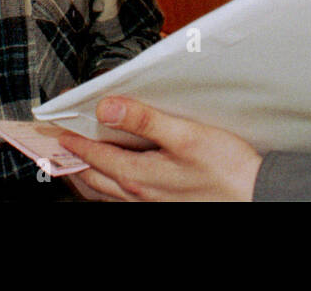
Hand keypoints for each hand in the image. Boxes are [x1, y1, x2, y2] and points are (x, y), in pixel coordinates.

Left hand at [57, 97, 261, 200]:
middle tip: (55, 146)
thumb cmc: (227, 169)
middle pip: (92, 179)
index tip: (55, 129)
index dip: (72, 142)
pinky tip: (116, 177)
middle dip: (71, 162)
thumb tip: (107, 107)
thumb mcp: (185, 135)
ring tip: (75, 161)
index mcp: (139, 176)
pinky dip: (109, 187)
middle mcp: (140, 194)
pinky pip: (124, 198)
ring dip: (87, 176)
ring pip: (106, 192)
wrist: (255, 195)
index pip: (93, 157)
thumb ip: (144, 120)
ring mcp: (152, 203)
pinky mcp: (165, 204)